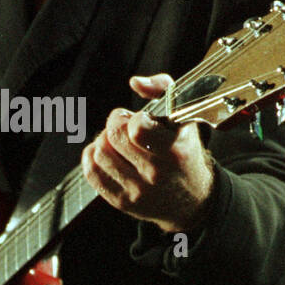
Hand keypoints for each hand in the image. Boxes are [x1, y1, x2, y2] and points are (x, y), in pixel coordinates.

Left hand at [81, 73, 214, 233]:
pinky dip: (92, 156)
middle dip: (115, 123)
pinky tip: (107, 153)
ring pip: (100, 153)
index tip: (139, 118)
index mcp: (174, 152)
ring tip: (118, 141)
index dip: (132, 117)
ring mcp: (138, 191)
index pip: (137, 129)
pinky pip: (91, 173)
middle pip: (113, 137)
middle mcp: (156, 174)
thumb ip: (163, 90)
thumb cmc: (185, 152)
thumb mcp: (185, 119)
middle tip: (125, 125)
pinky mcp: (122, 202)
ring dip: (104, 140)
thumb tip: (135, 82)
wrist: (193, 201)